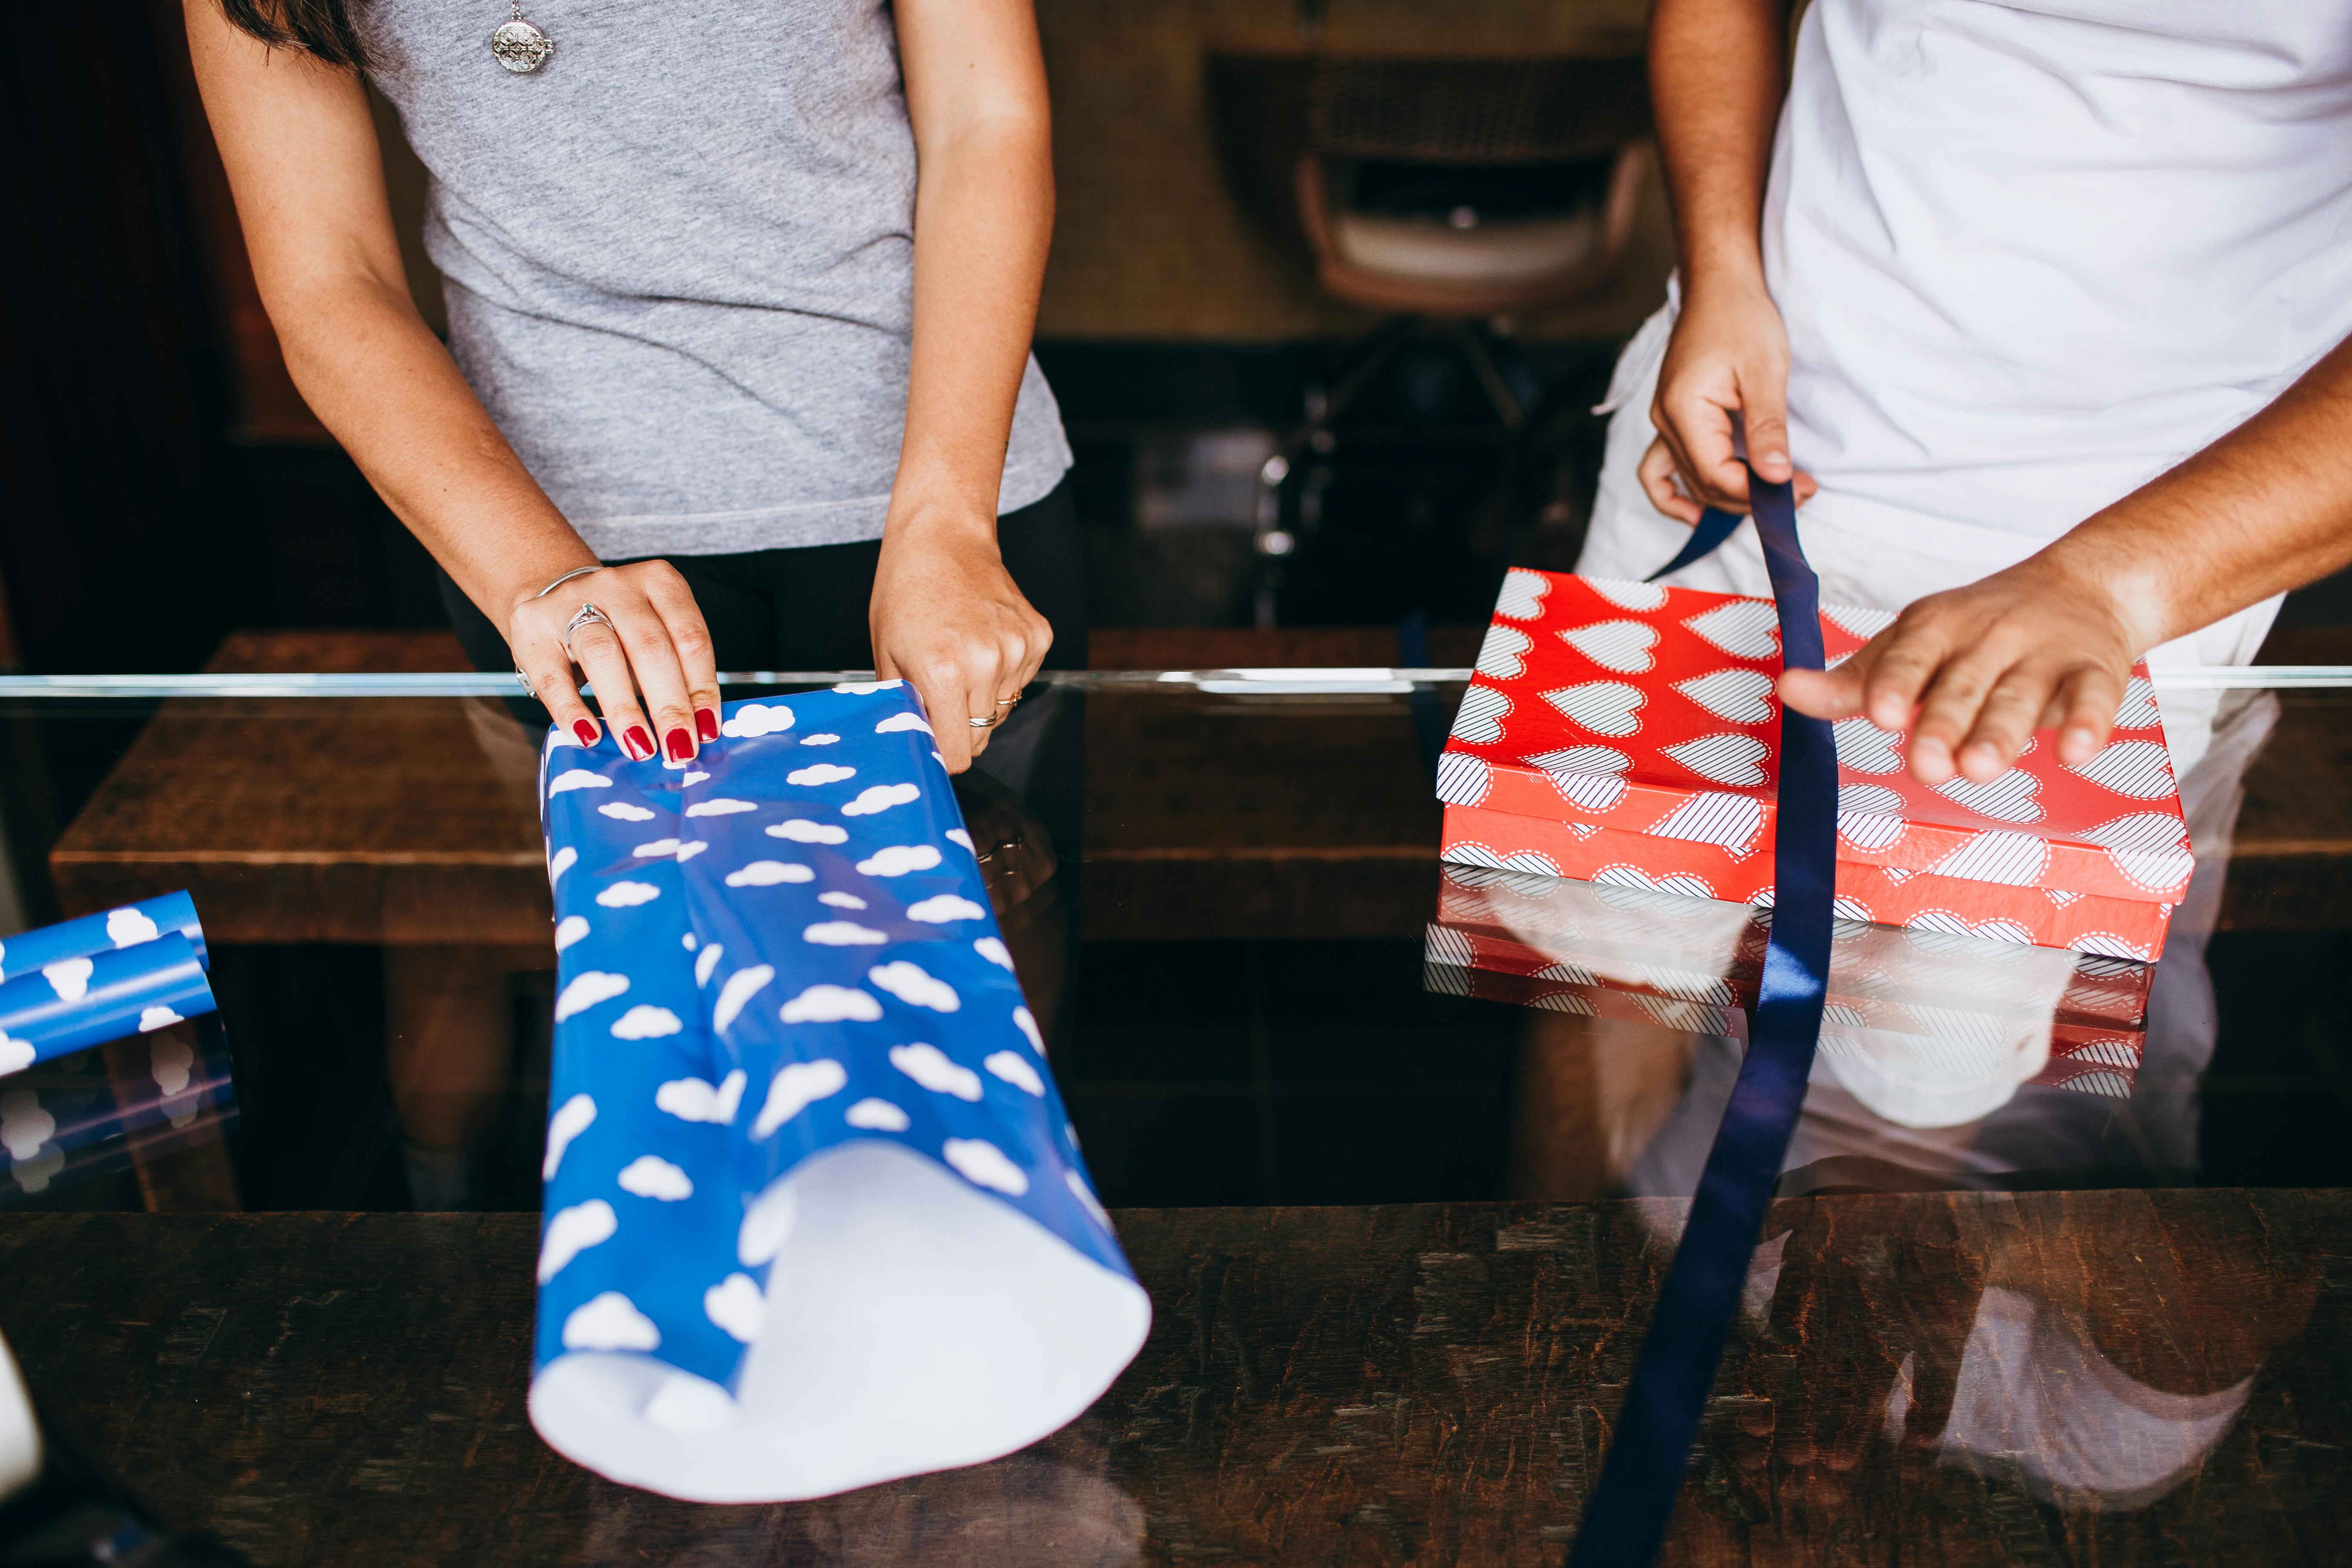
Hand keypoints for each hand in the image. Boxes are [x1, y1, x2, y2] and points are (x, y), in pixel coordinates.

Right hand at [507, 561, 721, 763]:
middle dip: (669, 704)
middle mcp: (616, 586)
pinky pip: (553, 675)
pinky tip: (589, 736)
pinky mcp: (532, 628)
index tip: (708, 729)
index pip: (689, 637)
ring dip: (625, 708)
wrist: (551, 595)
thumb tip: (699, 729)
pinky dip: (571, 710)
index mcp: (659, 582)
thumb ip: (676, 670)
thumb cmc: (616, 627)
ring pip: (603, 655)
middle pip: (650, 648)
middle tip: (679, 749)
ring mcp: (570, 602)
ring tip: (640, 747)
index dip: (701, 686)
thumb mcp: (653, 634)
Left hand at [870, 515, 1051, 772]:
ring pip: (1001, 710)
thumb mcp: (886, 654)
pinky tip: (983, 641)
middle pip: (980, 737)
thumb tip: (919, 750)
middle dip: (958, 726)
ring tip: (960, 657)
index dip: (942, 754)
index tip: (932, 742)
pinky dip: (1002, 673)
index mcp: (943, 672)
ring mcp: (1017, 649)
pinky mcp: (1038, 636)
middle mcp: (986, 664)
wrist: (943, 539)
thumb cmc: (905, 593)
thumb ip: (905, 707)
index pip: (957, 753)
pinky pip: (1020, 681)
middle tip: (940, 692)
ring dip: (980, 698)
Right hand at [1640, 276, 1818, 523]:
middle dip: (1752, 497)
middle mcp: (1665, 421)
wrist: (1720, 284)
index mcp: (1683, 410)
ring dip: (1728, 498)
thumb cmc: (1742, 317)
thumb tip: (1777, 478)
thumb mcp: (1765, 371)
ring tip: (1769, 499)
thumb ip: (1767, 428)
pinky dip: (1674, 496)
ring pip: (1689, 482)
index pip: (1718, 475)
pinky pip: (1659, 470)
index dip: (1760, 492)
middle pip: (1705, 485)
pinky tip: (1699, 512)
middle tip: (1802, 492)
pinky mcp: (1673, 419)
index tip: (1803, 489)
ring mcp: (1664, 422)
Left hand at [1777, 553, 2148, 784]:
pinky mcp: (2096, 670)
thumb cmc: (1978, 632)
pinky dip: (2088, 725)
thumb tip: (1787, 690)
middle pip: (1963, 686)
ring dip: (2001, 734)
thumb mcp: (1911, 646)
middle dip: (1943, 725)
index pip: (1911, 657)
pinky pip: (2095, 697)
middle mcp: (1990, 636)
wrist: (2084, 586)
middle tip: (1924, 765)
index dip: (1897, 684)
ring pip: (2020, 696)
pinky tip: (2075, 753)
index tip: (1882, 714)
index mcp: (1937, 627)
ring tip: (1978, 767)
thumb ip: (1853, 680)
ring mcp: (2045, 653)